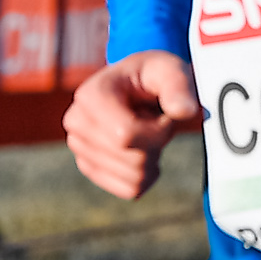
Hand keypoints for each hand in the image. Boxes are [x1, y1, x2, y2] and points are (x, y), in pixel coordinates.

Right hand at [65, 50, 205, 200]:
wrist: (138, 85)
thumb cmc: (154, 75)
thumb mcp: (170, 69)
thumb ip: (179, 86)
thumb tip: (185, 111)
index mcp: (90, 95)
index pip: (126, 136)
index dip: (157, 130)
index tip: (161, 112)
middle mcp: (76, 122)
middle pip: (132, 159)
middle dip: (157, 143)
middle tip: (155, 120)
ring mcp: (79, 147)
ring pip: (134, 177)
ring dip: (153, 158)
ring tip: (147, 131)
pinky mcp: (89, 166)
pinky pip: (129, 190)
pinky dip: (147, 175)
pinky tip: (143, 149)